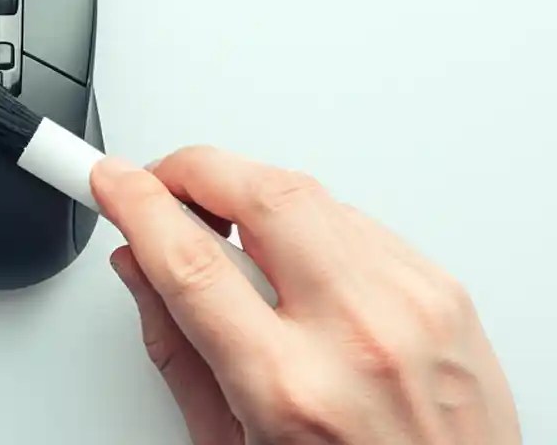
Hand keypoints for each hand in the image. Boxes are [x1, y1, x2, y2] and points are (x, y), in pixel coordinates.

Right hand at [92, 147, 519, 444]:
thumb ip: (179, 352)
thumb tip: (141, 268)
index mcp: (290, 388)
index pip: (192, 261)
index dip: (137, 205)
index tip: (112, 182)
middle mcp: (357, 335)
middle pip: (261, 193)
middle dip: (196, 168)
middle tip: (165, 183)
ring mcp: (411, 304)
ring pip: (310, 195)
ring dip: (252, 193)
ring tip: (229, 232)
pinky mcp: (444, 289)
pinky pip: (357, 221)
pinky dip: (310, 223)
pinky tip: (293, 258)